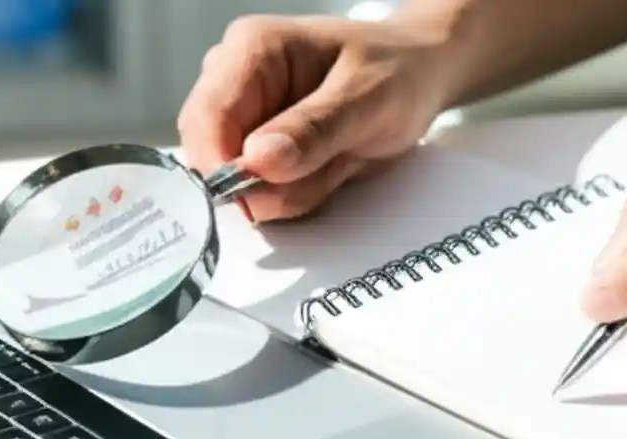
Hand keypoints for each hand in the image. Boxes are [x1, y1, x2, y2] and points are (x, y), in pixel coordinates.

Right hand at [177, 14, 455, 221]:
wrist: (420, 78)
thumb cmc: (398, 72)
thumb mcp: (368, 98)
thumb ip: (315, 130)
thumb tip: (258, 161)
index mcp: (252, 51)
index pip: (205, 118)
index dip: (221, 166)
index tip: (257, 199)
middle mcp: (236, 81)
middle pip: (214, 154)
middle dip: (266, 183)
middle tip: (325, 170)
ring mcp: (245, 117)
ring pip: (240, 182)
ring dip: (290, 191)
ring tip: (337, 160)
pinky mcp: (258, 149)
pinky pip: (261, 193)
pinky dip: (296, 195)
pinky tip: (327, 168)